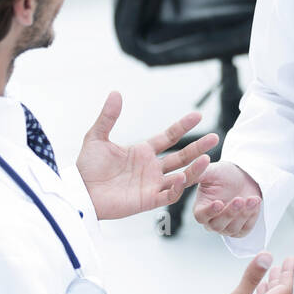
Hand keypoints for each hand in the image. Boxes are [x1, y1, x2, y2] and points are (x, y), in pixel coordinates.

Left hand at [76, 92, 217, 220]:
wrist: (79, 192)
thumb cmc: (86, 168)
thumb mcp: (96, 138)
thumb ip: (108, 117)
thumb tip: (116, 93)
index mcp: (143, 152)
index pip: (169, 137)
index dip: (183, 126)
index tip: (198, 115)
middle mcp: (151, 168)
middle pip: (181, 156)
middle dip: (198, 147)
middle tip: (214, 138)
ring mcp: (151, 185)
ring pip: (181, 176)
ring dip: (194, 169)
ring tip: (207, 159)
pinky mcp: (147, 200)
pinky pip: (168, 195)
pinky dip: (177, 188)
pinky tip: (182, 177)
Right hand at [193, 161, 263, 237]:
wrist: (245, 177)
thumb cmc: (225, 174)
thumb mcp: (212, 171)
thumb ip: (197, 174)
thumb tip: (182, 174)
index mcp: (200, 208)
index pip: (201, 216)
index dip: (210, 212)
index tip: (219, 203)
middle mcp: (211, 221)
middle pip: (217, 225)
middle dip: (230, 212)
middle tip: (239, 199)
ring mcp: (226, 227)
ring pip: (232, 229)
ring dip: (243, 214)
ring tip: (252, 199)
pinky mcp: (241, 229)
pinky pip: (245, 229)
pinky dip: (251, 217)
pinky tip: (255, 203)